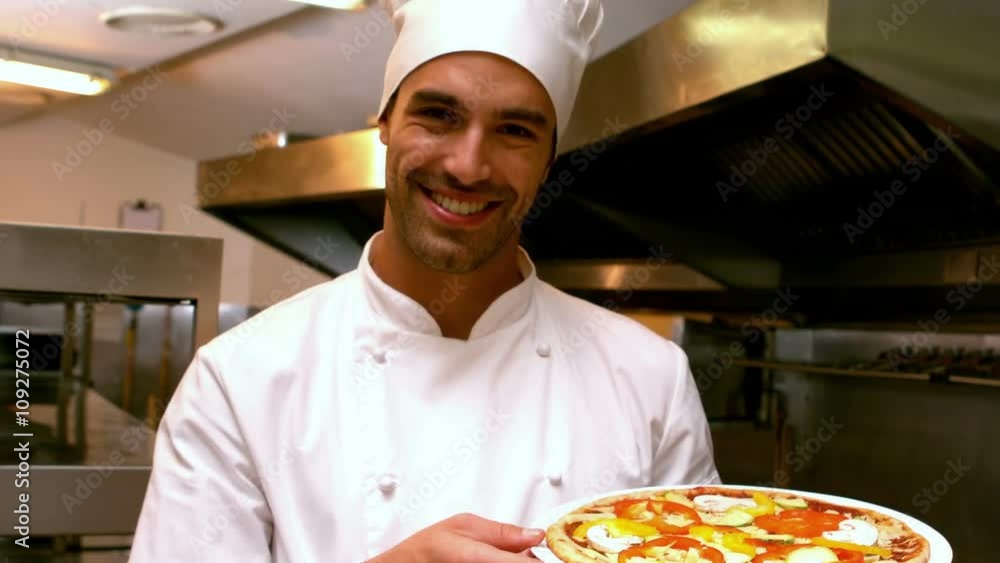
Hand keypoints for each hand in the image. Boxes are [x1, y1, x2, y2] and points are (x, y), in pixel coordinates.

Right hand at [368, 512, 545, 562]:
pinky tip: (505, 561)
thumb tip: (536, 534)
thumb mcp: (464, 525)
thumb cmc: (427, 549)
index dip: (547, 559)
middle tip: (530, 551)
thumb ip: (503, 532)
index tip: (560, 553)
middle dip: (534, 561)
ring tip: (514, 555)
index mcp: (480, 558)